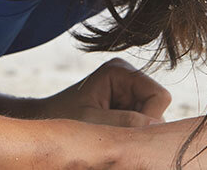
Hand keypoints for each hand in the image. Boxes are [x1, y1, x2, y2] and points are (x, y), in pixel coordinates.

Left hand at [37, 57, 171, 127]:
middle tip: (116, 136)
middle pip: (158, 108)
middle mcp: (129, 77)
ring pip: (153, 120)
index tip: (129, 134)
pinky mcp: (127, 105)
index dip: (152, 118)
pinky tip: (112, 134)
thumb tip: (157, 127)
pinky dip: (131, 134)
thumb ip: (125, 123)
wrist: (46, 117)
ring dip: (136, 132)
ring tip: (110, 134)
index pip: (159, 96)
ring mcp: (129, 91)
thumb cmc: (63, 116)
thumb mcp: (92, 122)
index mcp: (120, 70)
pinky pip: (143, 125)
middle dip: (142, 126)